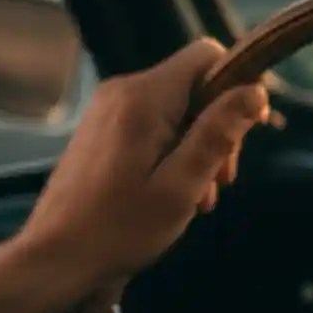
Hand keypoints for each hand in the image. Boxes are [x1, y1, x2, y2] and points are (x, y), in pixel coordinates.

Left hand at [18, 38, 266, 287]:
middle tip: (222, 180)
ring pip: (177, 107)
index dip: (237, 84)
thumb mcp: (181, 186)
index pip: (206, 55)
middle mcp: (124, 91)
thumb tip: (257, 91)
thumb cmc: (120, 229)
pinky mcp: (103, 128)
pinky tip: (173, 191)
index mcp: (144, 99)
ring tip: (198, 196)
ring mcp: (109, 109)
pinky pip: (154, 123)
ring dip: (198, 146)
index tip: (247, 131)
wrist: (54, 258)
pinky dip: (174, 151)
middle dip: (219, 127)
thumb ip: (218, 134)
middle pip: (194, 85)